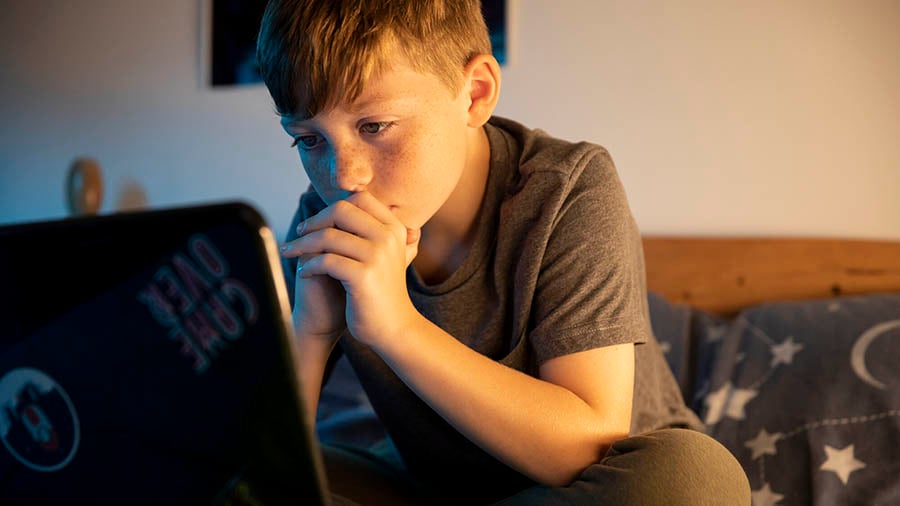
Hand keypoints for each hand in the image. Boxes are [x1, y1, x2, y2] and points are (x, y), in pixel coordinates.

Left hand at [281, 192, 420, 346]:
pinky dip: (310, 265)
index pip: (359, 199)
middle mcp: (388, 237)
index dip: (331, 207)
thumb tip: (343, 204)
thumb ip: (371, 231)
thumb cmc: (381, 292)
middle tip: (299, 235)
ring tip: (291, 253)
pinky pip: (326, 260)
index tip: (315, 223)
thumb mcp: (384, 255)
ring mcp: (378, 255)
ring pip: (328, 236)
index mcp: (394, 228)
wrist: (394, 329)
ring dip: (302, 244)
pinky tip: (305, 273)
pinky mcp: (364, 276)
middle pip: (341, 210)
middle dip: (314, 221)